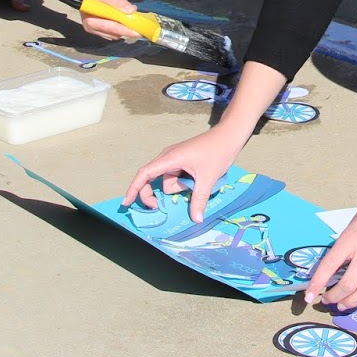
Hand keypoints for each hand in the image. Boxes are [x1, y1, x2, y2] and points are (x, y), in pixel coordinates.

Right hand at [57, 0, 140, 41]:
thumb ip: (118, 2)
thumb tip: (132, 10)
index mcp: (92, 22)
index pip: (113, 29)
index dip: (128, 31)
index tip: (140, 32)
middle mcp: (92, 29)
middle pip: (115, 34)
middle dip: (128, 31)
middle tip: (141, 27)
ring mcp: (94, 29)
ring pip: (114, 34)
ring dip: (124, 29)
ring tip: (134, 21)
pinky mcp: (97, 28)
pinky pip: (111, 31)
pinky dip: (119, 27)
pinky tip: (125, 19)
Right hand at [122, 124, 246, 222]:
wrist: (229, 136)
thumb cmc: (217, 152)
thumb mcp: (208, 179)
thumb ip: (199, 200)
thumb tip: (196, 219)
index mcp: (170, 158)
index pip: (145, 174)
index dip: (134, 188)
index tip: (127, 202)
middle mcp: (168, 158)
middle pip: (154, 180)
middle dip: (158, 194)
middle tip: (161, 207)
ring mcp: (175, 159)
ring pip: (169, 181)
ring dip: (180, 188)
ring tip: (198, 182)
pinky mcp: (182, 161)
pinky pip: (176, 177)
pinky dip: (182, 184)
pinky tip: (196, 182)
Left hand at [305, 190, 356, 311]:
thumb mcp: (352, 225)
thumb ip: (345, 246)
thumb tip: (335, 266)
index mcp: (351, 240)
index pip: (330, 265)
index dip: (317, 283)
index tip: (309, 297)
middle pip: (348, 285)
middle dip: (334, 297)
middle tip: (328, 300)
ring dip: (352, 302)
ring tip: (344, 305)